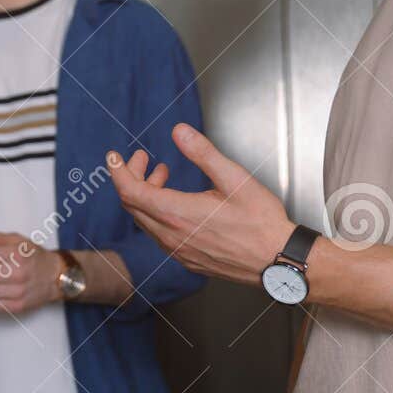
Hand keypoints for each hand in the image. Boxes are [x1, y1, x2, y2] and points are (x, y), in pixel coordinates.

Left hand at [106, 124, 294, 286]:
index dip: (118, 171)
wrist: (278, 260)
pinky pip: (159, 235)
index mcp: (177, 214)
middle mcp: (172, 236)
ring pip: (145, 221)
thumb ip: (202, 153)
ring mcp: (178, 251)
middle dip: (132, 178)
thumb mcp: (234, 178)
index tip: (114, 156)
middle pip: (133, 205)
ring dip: (146, 195)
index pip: (130, 191)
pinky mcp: (187, 259)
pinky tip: (176, 202)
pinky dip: (157, 212)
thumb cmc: (261, 222)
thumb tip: (179, 132)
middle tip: (142, 159)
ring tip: (163, 174)